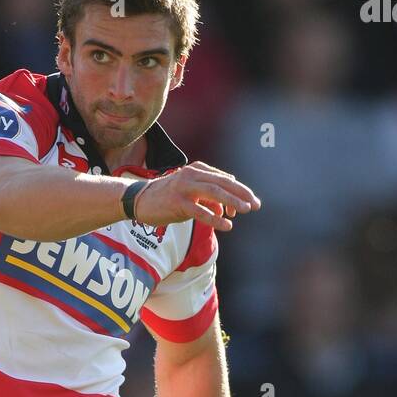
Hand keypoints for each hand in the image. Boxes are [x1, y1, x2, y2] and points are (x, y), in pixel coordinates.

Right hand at [133, 161, 259, 232]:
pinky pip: (200, 211)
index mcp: (198, 170)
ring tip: (246, 211)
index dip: (240, 191)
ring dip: (232, 202)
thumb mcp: (191, 192)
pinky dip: (215, 218)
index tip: (250, 204)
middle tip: (256, 205)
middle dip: (242, 194)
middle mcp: (192, 175)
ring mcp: (184, 188)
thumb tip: (226, 208)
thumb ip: (209, 197)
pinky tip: (227, 225)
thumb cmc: (167, 197)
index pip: (225, 179)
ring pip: (214, 193)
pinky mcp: (178, 203)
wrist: (140, 200)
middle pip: (223, 183)